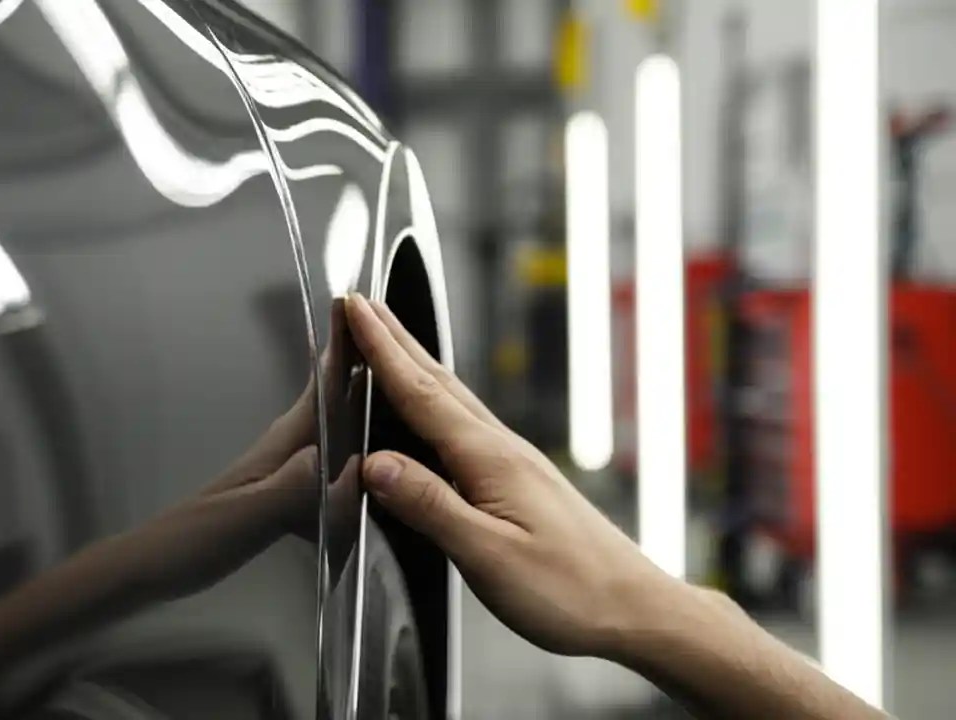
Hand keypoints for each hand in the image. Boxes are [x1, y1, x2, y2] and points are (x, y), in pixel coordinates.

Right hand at [344, 293, 681, 658]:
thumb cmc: (571, 591)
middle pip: (438, 382)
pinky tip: (434, 412)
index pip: (421, 393)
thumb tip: (375, 465)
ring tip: (389, 341)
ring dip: (416, 365)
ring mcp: (515, 463)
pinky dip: (437, 402)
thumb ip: (430, 506)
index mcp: (490, 459)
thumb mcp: (488, 555)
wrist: (636, 609)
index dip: (382, 351)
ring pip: (453, 399)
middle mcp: (503, 450)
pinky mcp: (521, 481)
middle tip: (363, 304)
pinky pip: (466, 426)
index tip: (356, 310)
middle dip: (395, 340)